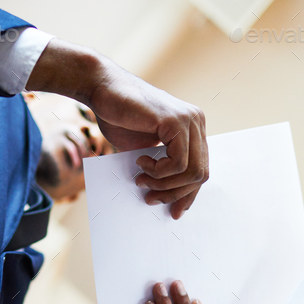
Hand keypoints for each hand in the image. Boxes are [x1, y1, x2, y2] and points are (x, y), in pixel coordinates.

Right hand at [26, 38, 208, 218]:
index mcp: (192, 129)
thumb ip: (162, 169)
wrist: (103, 90)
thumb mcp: (146, 151)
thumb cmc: (120, 119)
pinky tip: (141, 161)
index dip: (188, 194)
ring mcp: (189, 120)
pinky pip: (178, 163)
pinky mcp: (176, 121)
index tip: (175, 213)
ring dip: (163, 184)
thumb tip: (170, 200)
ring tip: (142, 180)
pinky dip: (158, 171)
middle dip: (175, 194)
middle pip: (200, 174)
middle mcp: (196, 122)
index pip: (200, 169)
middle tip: (150, 198)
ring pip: (192, 172)